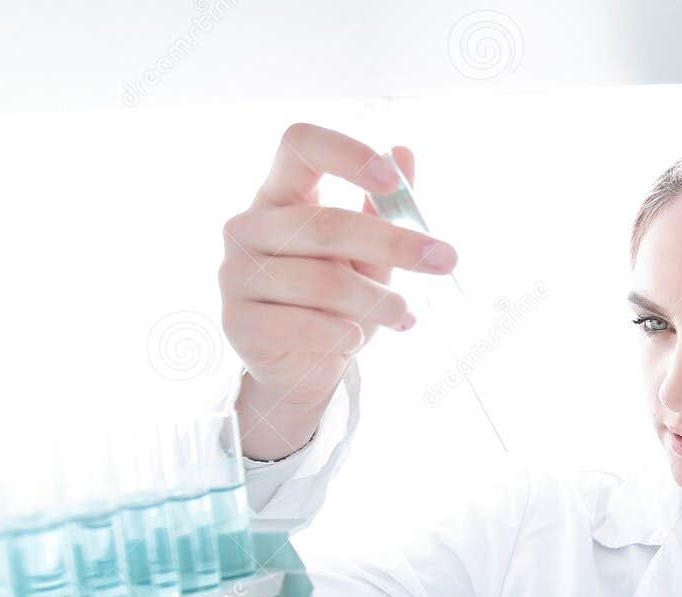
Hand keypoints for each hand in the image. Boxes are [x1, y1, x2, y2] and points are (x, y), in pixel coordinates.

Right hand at [222, 122, 457, 458]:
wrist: (302, 366)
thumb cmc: (337, 301)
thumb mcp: (368, 253)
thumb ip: (383, 209)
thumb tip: (404, 152)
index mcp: (278, 195)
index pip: (300, 146)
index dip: (346, 155)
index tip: (394, 182)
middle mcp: (248, 227)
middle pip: (326, 224)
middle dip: (394, 244)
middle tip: (445, 260)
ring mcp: (236, 274)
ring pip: (323, 282)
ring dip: (377, 301)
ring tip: (404, 316)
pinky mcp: (238, 323)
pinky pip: (305, 325)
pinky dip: (344, 335)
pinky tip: (357, 339)